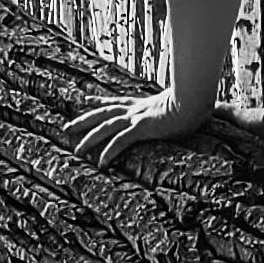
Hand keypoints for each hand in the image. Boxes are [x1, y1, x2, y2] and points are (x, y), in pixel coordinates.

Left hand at [65, 87, 214, 170]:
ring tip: (77, 151)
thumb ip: (179, 108)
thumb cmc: (195, 101)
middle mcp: (136, 109)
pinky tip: (101, 163)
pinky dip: (108, 151)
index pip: (116, 101)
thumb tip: (197, 108)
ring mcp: (137, 117)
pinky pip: (120, 141)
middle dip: (83, 120)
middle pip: (103, 113)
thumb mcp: (181, 105)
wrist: (196, 99)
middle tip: (66, 127)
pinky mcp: (142, 127)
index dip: (100, 101)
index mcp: (142, 104)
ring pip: (106, 127)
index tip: (87, 99)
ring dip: (90, 139)